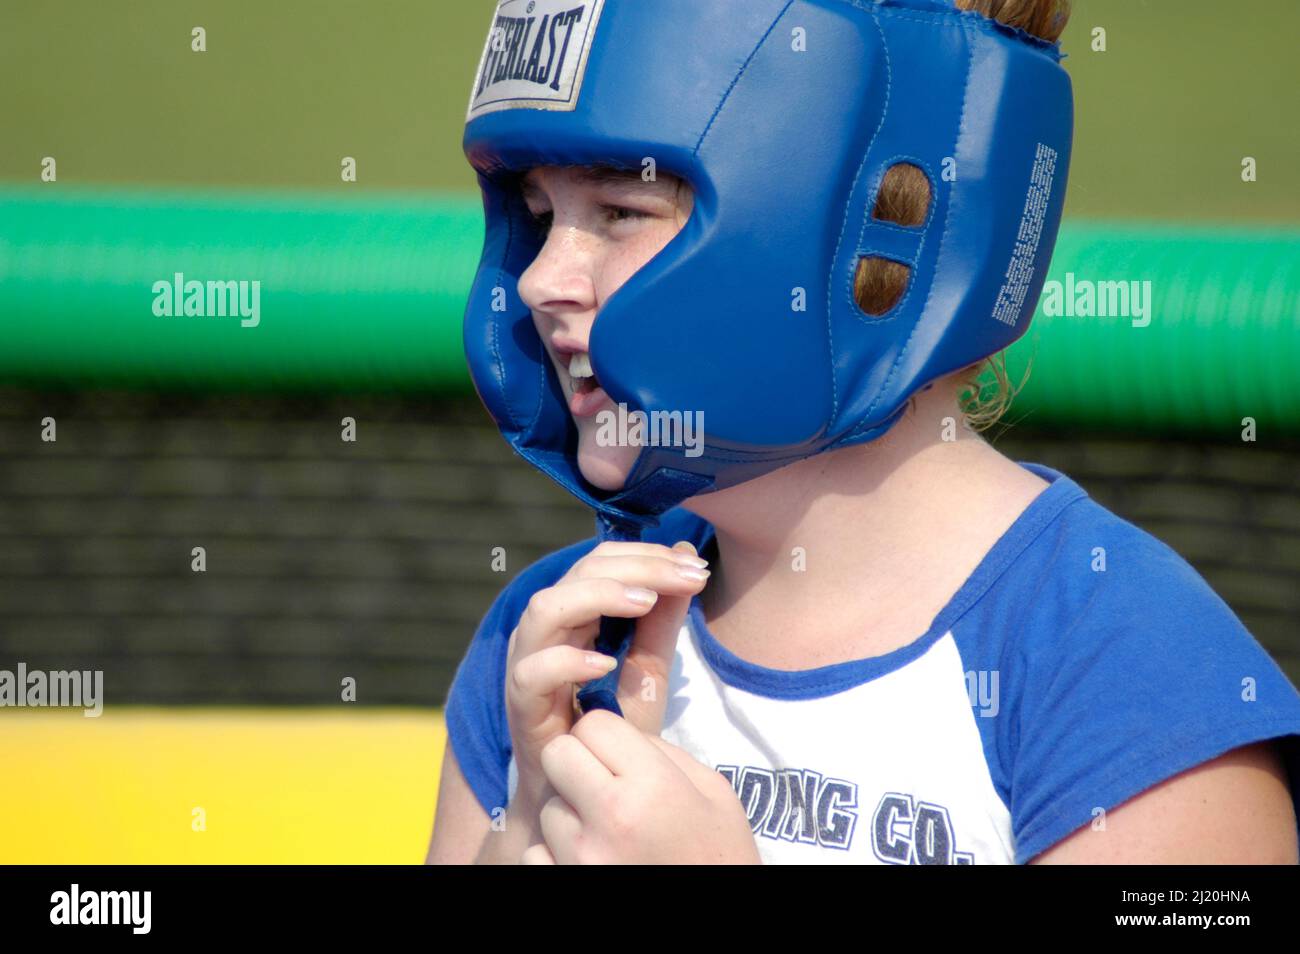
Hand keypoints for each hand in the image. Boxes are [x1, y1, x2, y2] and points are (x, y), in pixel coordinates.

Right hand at [502, 540, 708, 807]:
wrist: (579, 799)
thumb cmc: (611, 734)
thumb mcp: (647, 671)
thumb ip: (661, 622)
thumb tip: (689, 558)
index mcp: (574, 615)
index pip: (602, 561)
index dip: (648, 555)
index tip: (696, 566)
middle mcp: (546, 632)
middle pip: (578, 573)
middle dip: (637, 569)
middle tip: (685, 577)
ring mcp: (529, 666)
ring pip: (545, 609)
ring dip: (598, 597)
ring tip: (646, 604)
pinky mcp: (522, 707)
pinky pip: (532, 673)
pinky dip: (568, 662)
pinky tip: (607, 664)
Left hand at [523, 709, 760, 864]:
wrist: (717, 919)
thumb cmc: (721, 855)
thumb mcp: (713, 793)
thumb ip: (663, 753)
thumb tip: (619, 732)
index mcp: (652, 786)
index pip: (593, 723)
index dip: (604, 733)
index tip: (618, 753)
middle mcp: (612, 818)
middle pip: (557, 753)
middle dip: (578, 760)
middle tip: (602, 782)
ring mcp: (583, 858)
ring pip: (548, 805)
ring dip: (570, 811)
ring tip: (606, 830)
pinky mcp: (565, 885)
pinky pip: (537, 853)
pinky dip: (557, 854)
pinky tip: (592, 858)